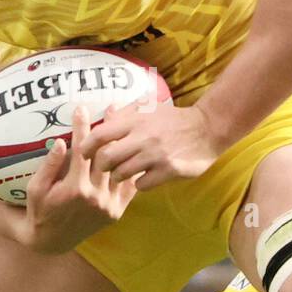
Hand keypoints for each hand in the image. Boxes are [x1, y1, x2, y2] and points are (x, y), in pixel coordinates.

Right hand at [19, 107, 138, 253]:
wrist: (51, 242)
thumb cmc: (39, 210)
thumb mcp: (35, 189)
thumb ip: (48, 166)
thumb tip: (59, 143)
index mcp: (74, 189)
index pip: (82, 151)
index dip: (82, 128)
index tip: (82, 108)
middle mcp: (95, 197)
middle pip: (107, 155)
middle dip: (109, 130)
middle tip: (113, 107)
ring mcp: (108, 205)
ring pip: (121, 169)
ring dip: (124, 145)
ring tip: (128, 124)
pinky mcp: (116, 212)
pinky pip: (129, 186)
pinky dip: (131, 168)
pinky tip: (134, 150)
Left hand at [82, 100, 219, 189]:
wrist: (207, 129)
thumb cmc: (174, 118)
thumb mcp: (150, 107)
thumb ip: (126, 112)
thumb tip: (105, 114)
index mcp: (135, 120)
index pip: (100, 134)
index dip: (86, 146)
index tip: (83, 153)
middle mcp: (143, 138)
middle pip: (106, 158)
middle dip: (101, 166)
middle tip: (105, 168)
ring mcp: (156, 155)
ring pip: (121, 174)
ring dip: (119, 177)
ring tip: (123, 174)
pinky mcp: (168, 170)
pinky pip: (142, 185)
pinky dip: (139, 184)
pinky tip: (144, 178)